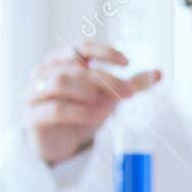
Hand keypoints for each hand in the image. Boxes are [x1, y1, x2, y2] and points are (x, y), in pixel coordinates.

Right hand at [26, 41, 160, 165]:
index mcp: (63, 62)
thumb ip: (129, 85)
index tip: (127, 63)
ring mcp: (35, 92)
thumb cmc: (81, 114)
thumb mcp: (108, 98)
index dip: (104, 52)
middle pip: (75, 66)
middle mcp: (45, 72)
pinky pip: (55, 109)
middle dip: (105, 79)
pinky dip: (78, 112)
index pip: (82, 48)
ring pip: (59, 82)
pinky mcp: (33, 116)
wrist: (58, 144)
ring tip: (106, 106)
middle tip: (128, 93)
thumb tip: (159, 73)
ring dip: (88, 92)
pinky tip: (95, 117)